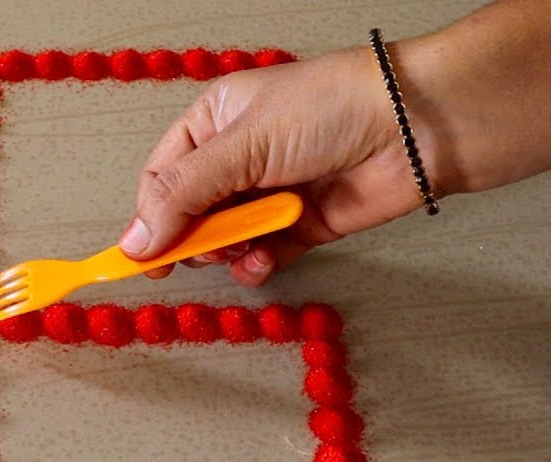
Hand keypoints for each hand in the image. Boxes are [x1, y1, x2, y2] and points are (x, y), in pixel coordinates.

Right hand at [118, 46, 437, 285]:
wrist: (414, 127)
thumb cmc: (332, 108)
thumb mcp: (241, 145)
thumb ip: (182, 195)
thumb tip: (136, 239)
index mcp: (213, 123)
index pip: (161, 179)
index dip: (149, 219)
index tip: (141, 256)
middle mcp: (237, 158)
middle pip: (188, 215)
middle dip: (194, 238)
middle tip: (205, 248)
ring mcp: (268, 194)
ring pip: (225, 241)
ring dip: (229, 252)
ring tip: (246, 245)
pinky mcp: (299, 225)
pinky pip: (262, 257)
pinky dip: (259, 265)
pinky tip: (266, 258)